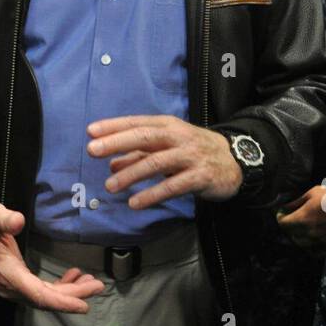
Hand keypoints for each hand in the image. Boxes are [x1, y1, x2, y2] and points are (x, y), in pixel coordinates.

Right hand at [0, 201, 103, 312]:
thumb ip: (5, 219)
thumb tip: (18, 221)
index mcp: (7, 273)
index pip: (39, 294)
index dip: (62, 301)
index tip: (83, 304)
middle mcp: (10, 286)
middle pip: (46, 298)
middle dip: (73, 295)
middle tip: (98, 286)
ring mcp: (13, 286)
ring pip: (46, 296)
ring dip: (69, 291)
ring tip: (91, 281)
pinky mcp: (17, 281)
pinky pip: (42, 289)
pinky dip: (60, 286)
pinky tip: (74, 275)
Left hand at [87, 115, 241, 208]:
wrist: (235, 161)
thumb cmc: (194, 151)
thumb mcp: (168, 147)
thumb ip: (139, 155)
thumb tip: (110, 164)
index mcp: (168, 125)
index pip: (137, 123)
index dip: (113, 126)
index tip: (90, 131)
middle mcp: (178, 137)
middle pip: (144, 137)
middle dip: (116, 143)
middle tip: (92, 150)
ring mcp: (190, 156)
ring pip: (156, 162)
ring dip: (130, 174)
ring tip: (110, 186)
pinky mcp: (200, 176)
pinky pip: (172, 186)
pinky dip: (152, 194)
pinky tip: (135, 203)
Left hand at [276, 185, 325, 251]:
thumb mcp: (312, 193)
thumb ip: (296, 202)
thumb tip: (284, 208)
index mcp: (303, 218)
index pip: (283, 223)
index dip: (281, 218)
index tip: (281, 213)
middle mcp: (309, 232)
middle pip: (291, 234)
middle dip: (289, 227)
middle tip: (290, 220)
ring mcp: (319, 240)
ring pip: (301, 243)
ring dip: (298, 236)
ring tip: (300, 229)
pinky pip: (314, 251)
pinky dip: (310, 247)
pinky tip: (310, 240)